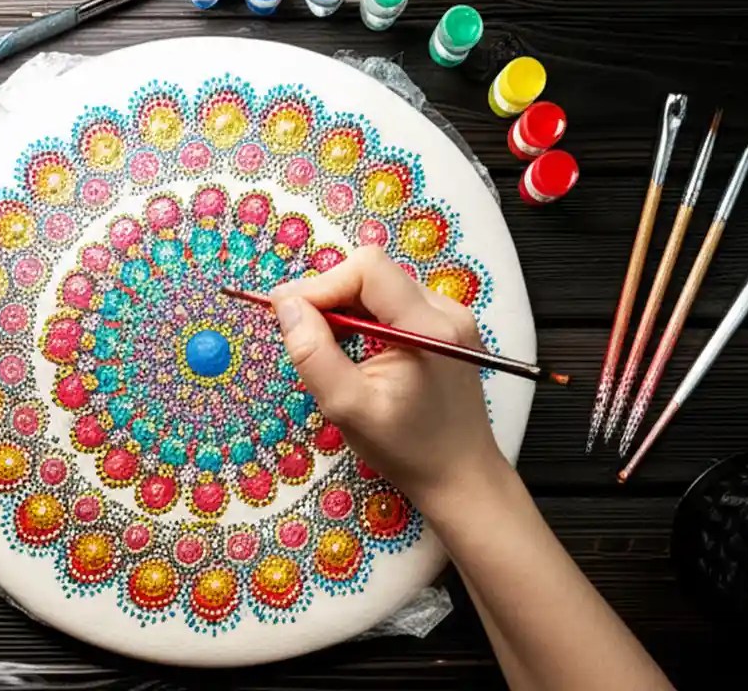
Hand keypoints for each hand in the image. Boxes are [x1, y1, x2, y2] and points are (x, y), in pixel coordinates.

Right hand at [270, 247, 504, 506]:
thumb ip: (314, 354)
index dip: (321, 284)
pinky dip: (365, 316)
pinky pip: (396, 303)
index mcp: (428, 327)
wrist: (462, 477)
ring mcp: (451, 318)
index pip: (368, 269)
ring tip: (326, 343)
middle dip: (330, 295)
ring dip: (345, 306)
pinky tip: (353, 348)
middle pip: (374, 273)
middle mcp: (446, 310)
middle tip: (301, 331)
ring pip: (382, 286)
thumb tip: (285, 305)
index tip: (285, 312)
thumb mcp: (348, 408)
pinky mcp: (448, 329)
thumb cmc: (407, 450)